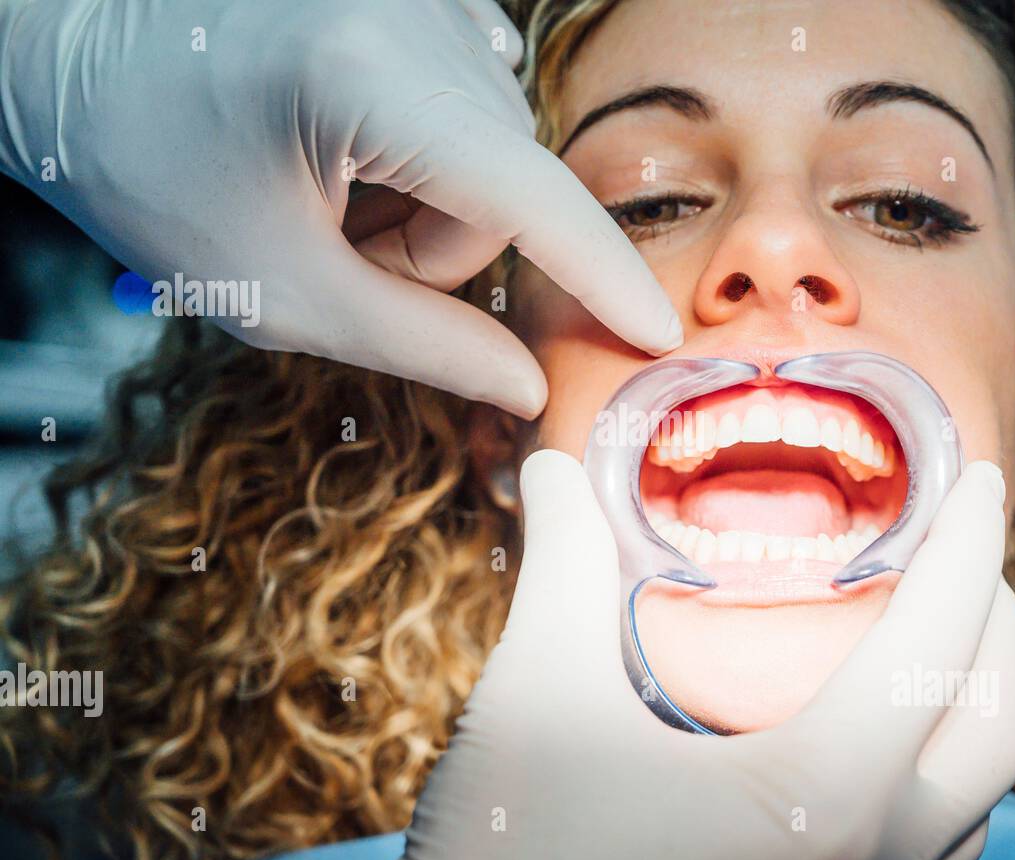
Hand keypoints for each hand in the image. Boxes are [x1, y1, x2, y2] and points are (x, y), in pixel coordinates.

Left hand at [0, 0, 681, 416]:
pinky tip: (343, 154)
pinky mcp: (417, 6)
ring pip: (492, 162)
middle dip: (439, 252)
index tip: (658, 335)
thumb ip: (419, 346)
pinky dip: (420, 166)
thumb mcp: (277, 288)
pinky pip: (470, 120)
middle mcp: (410, 19)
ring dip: (426, 210)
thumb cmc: (151, 171)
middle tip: (339, 247)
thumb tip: (528, 385)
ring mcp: (419, 3)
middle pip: (504, 191)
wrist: (76, 58)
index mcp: (362, 80)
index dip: (599, 273)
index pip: (524, 193)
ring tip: (326, 195)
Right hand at [402, 451, 1014, 859]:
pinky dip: (937, 773)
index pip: (933, 641)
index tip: (976, 477)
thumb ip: (562, 572)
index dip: (968, 543)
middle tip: (961, 548)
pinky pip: (933, 849)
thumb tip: (556, 470)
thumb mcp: (535, 705)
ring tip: (933, 629)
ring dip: (973, 699)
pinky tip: (877, 737)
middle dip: (996, 620)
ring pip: (977, 800)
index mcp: (820, 797)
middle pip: (995, 725)